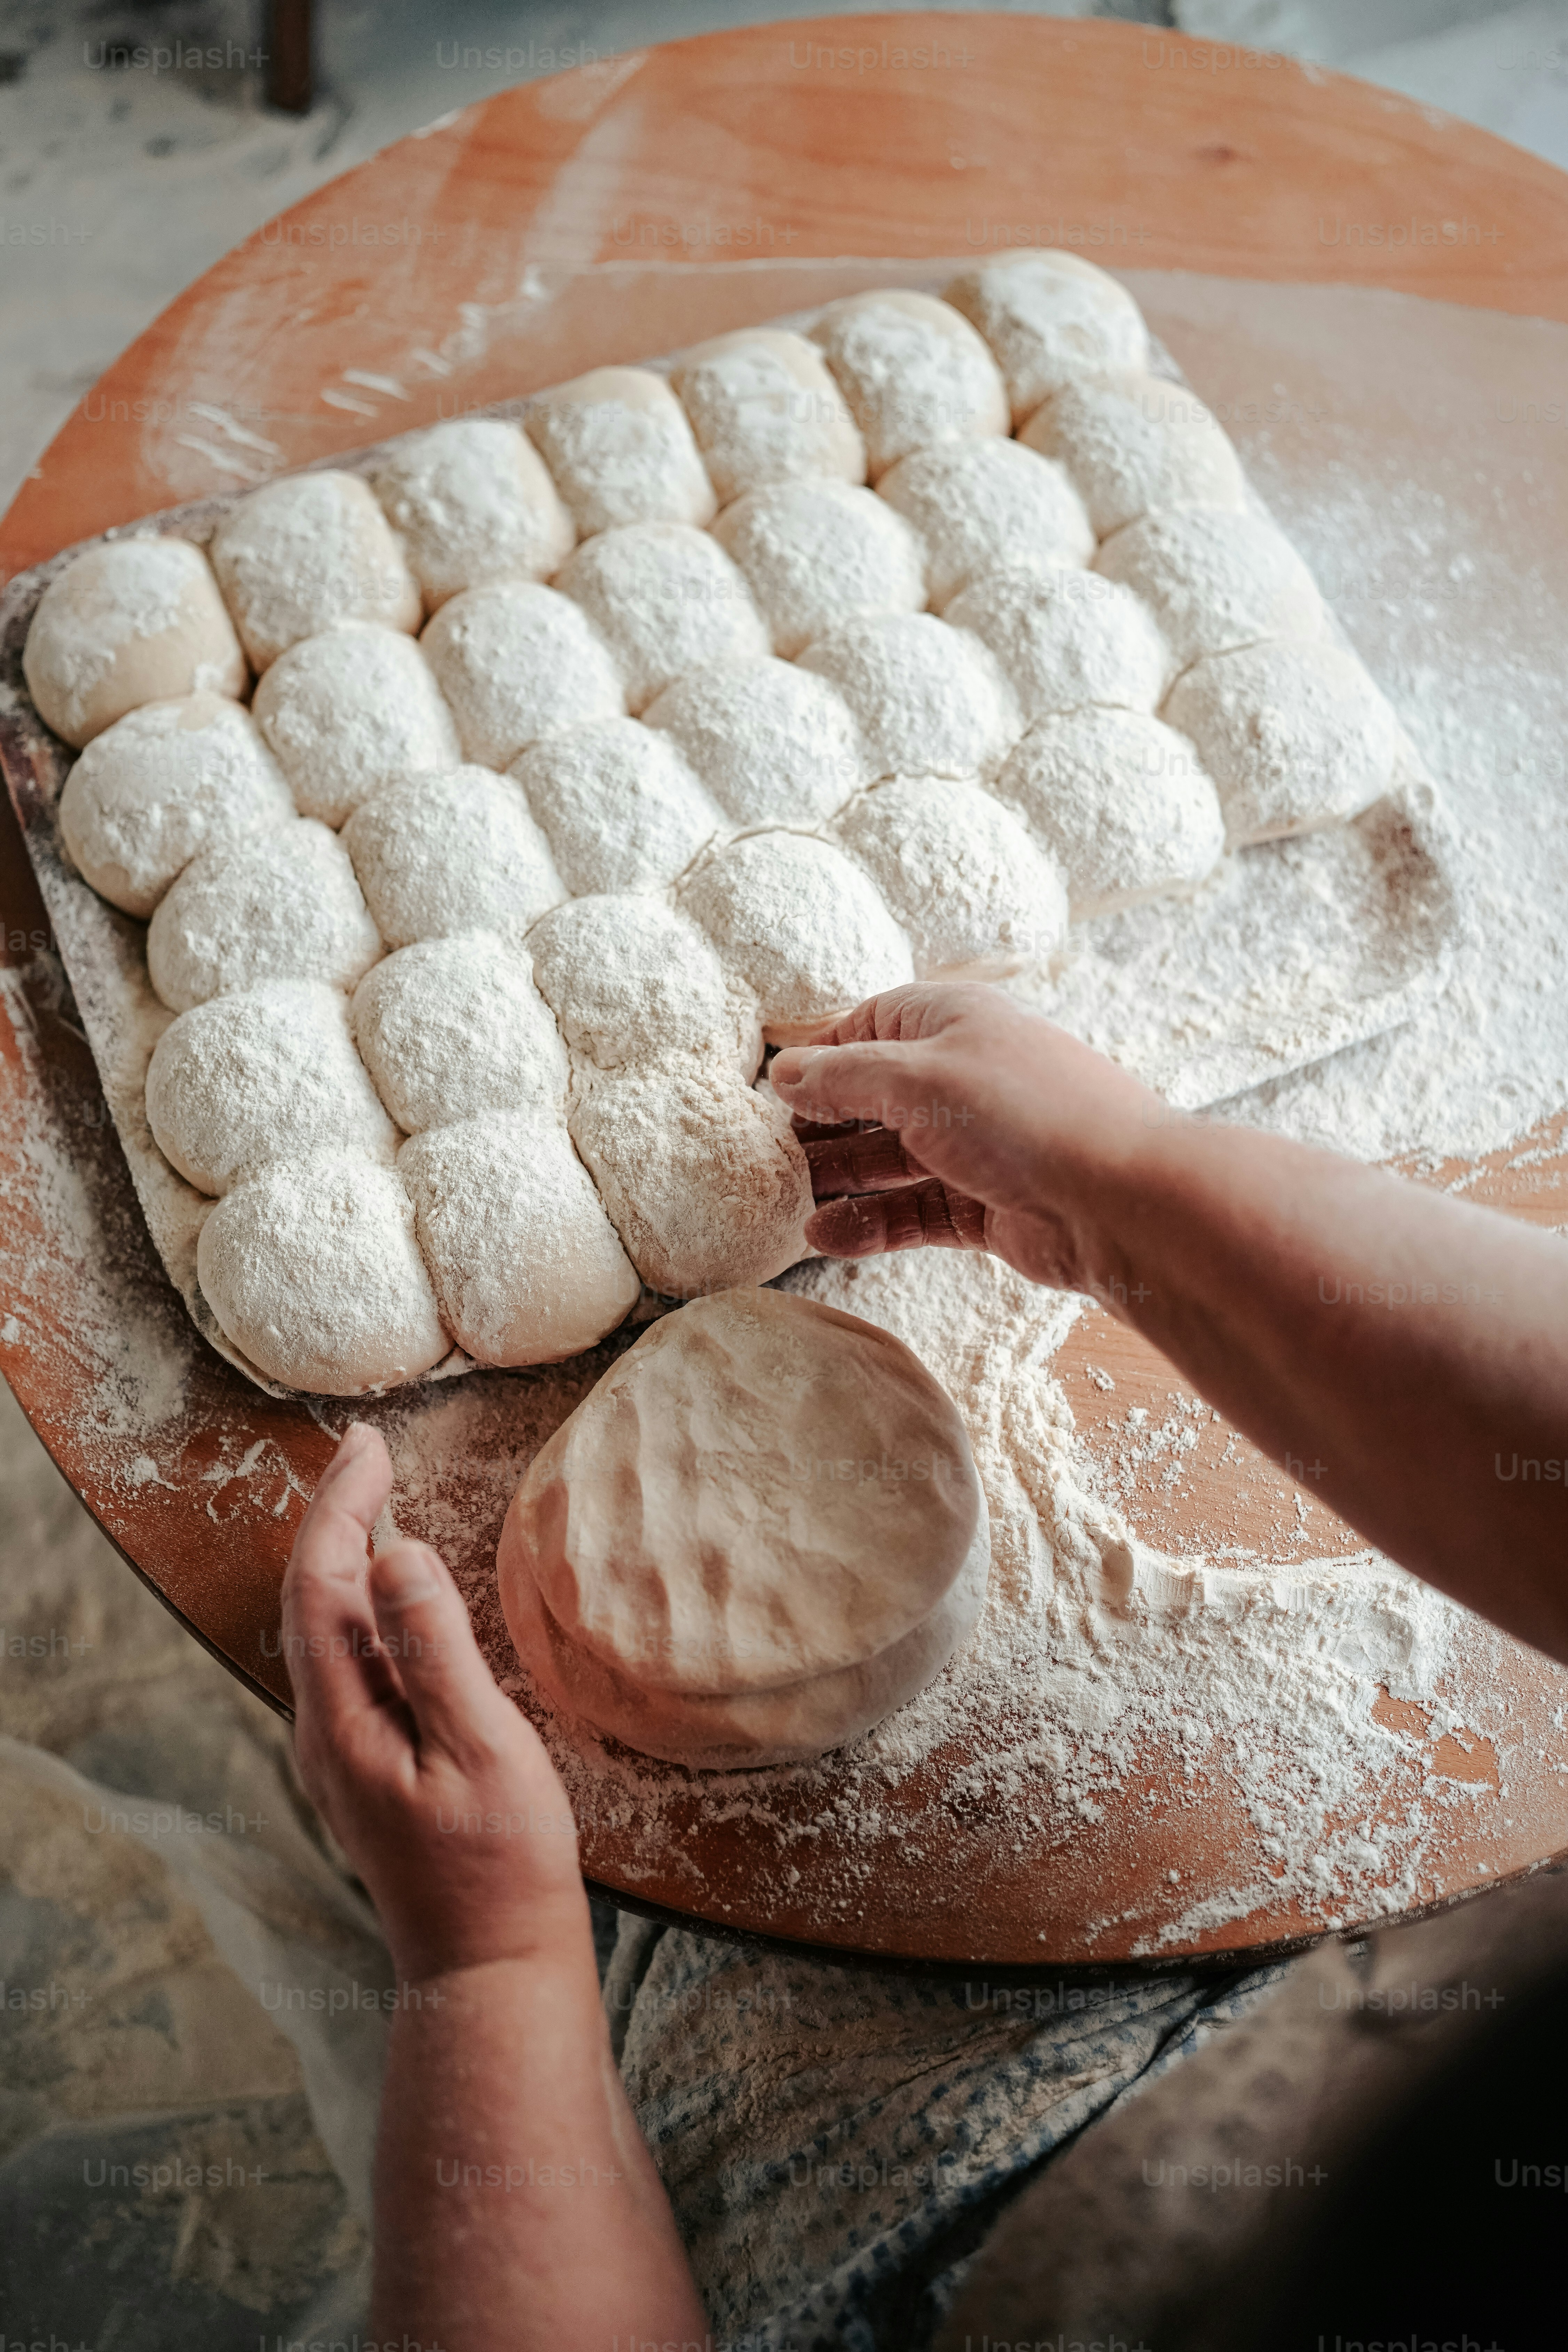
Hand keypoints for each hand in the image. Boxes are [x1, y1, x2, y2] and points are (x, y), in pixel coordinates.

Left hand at [280, 1424, 588, 1982]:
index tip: (370, 1443)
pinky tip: (392, 1592)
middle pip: (310, 1599)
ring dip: (346, 1556)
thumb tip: (395, 1556)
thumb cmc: (500, 1866)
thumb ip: (434, 1652)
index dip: (341, 1505)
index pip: (321, 1583)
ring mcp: (342, 1752)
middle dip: (337, 1515)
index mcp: (343, 1719)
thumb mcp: (481, 1748)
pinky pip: (351, 1660)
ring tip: (374, 1498)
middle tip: (370, 1448)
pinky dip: (365, 1603)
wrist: (490, 1968)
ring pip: (326, 1629)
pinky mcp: (368, 1766)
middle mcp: (325, 1731)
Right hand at [771, 982, 1152, 1291]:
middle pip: (878, 1098)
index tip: (775, 1091)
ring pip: (894, 1160)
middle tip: (769, 1157)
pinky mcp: (991, 1206)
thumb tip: (785, 1071)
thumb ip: (844, 1076)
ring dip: (843, 1180)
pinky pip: (917, 1211)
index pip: (873, 1025)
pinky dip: (874, 1224)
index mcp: (956, 1023)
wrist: (1123, 1201)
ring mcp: (982, 1146)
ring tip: (788, 1202)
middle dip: (824, 1125)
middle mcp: (968, 1079)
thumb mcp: (916, 1078)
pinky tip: (827, 1237)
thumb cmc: (1025, 1115)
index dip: (823, 1055)